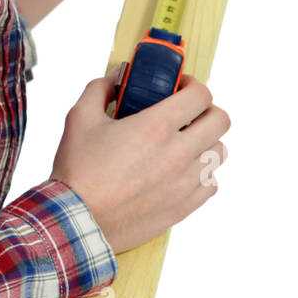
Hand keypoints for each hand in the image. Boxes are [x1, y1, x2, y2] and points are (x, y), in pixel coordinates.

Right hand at [51, 65, 230, 253]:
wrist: (77, 220)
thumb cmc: (78, 171)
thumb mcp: (80, 118)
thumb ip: (101, 89)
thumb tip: (118, 77)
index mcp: (156, 127)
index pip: (201, 95)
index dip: (193, 85)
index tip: (181, 88)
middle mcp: (178, 153)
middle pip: (220, 121)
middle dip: (206, 110)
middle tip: (188, 113)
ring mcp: (184, 183)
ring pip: (219, 153)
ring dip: (206, 142)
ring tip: (185, 143)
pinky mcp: (184, 207)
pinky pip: (211, 184)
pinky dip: (202, 174)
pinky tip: (181, 172)